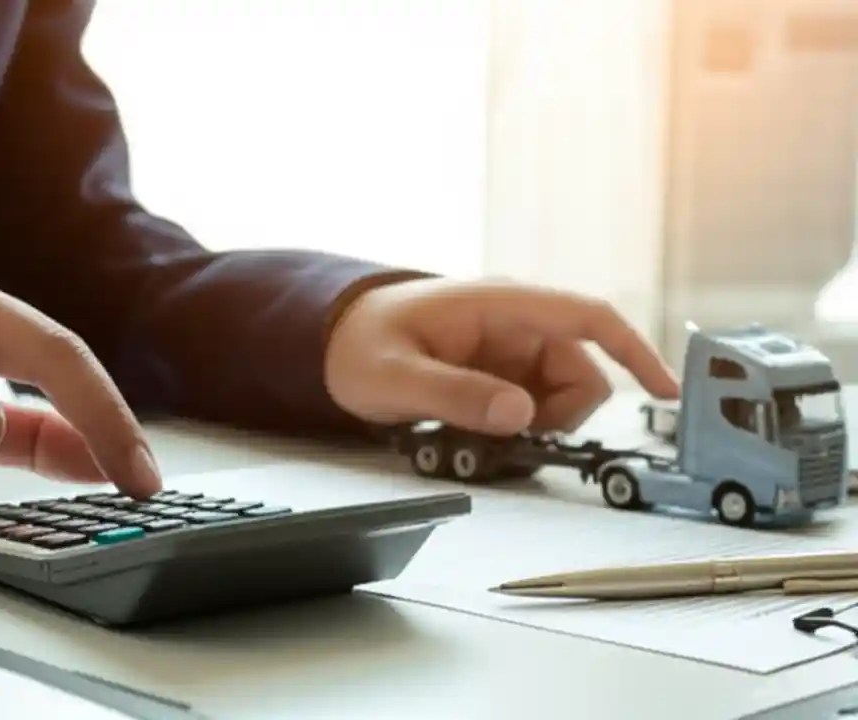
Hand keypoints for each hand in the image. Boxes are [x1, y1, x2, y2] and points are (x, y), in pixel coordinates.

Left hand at [323, 277, 679, 434]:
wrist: (332, 342)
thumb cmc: (359, 345)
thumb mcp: (395, 376)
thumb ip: (454, 394)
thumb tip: (521, 414)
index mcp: (500, 304)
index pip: (588, 317)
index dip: (635, 351)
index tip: (666, 392)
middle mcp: (514, 325)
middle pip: (581, 373)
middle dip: (561, 414)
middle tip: (508, 436)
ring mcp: (508, 352)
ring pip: (558, 398)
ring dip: (536, 426)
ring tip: (477, 434)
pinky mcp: (498, 376)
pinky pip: (531, 408)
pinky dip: (517, 428)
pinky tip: (475, 432)